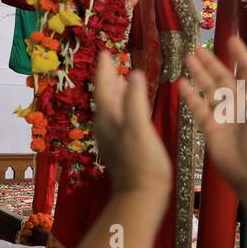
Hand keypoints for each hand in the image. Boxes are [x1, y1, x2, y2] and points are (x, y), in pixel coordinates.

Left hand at [93, 50, 170, 204]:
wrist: (142, 195)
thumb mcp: (139, 127)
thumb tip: (133, 73)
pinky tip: (130, 107)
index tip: (106, 52)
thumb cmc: (143, 162)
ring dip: (114, 90)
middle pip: (104, 95)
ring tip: (120, 78)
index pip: (103, 87)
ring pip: (110, 106)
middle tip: (112, 61)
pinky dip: (122, 105)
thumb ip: (135, 99)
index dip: (105, 70)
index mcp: (109, 117)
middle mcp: (106, 124)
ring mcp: (113, 136)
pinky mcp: (121, 145)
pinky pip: (118, 117)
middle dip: (108, 77)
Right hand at [179, 36, 246, 191]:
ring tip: (188, 57)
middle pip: (223, 77)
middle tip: (198, 47)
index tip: (231, 40)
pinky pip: (198, 108)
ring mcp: (223, 115)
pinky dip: (190, 96)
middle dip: (211, 62)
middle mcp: (239, 103)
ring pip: (208, 89)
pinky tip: (180, 82)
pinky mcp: (210, 127)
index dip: (240, 55)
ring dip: (199, 73)